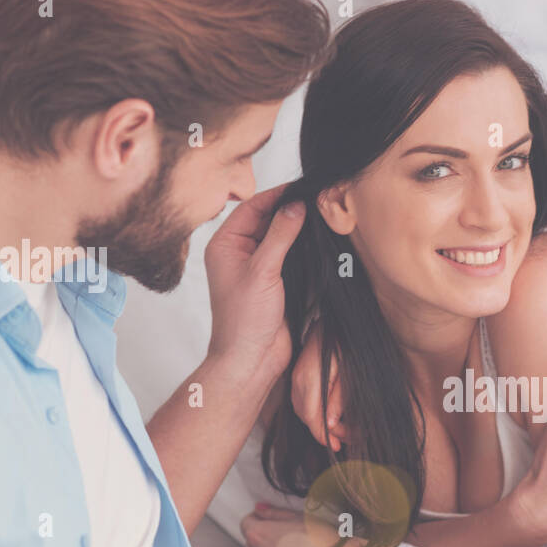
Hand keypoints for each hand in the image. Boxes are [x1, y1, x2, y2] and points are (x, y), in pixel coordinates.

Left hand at [204, 185, 306, 377]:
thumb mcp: (262, 271)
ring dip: (298, 229)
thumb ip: (280, 235)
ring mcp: (258, 268)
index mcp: (225, 245)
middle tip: (315, 199)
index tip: (300, 187)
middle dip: (289, 210)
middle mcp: (239, 253)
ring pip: (280, 238)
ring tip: (321, 216)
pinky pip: (290, 257)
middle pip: (266, 220)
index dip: (276, 196)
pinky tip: (319, 242)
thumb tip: (296, 205)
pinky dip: (303, 248)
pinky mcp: (275, 283)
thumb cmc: (243, 320)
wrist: (251, 359)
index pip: (251, 208)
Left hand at [240, 502, 324, 546]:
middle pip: (250, 540)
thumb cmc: (317, 539)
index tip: (272, 519)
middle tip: (284, 533)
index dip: (259, 518)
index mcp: (257, 534)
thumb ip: (273, 513)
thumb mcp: (296, 517)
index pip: (246, 521)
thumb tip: (259, 509)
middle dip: (263, 536)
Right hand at [291, 322, 350, 451]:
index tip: (337, 446)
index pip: (311, 416)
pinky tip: (328, 415)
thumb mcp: (351, 371)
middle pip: (305, 415)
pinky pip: (300, 398)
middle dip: (323, 431)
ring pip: (301, 408)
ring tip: (340, 431)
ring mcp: (296, 373)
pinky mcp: (298, 370)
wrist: (339, 319)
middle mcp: (299, 377)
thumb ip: (340, 396)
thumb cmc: (349, 342)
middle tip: (344, 440)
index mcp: (311, 377)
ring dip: (318, 422)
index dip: (323, 435)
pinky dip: (312, 410)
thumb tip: (330, 423)